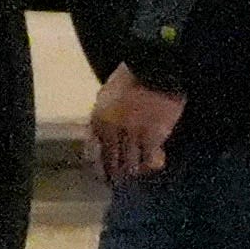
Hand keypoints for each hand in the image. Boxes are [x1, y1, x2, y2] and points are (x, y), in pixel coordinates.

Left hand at [89, 68, 185, 185]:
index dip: (98, 169)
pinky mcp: (153, 135)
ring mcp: (133, 134)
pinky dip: (152, 164)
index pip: (93, 154)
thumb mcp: (107, 94)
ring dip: (134, 172)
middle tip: (122, 182)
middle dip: (116, 175)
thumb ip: (103, 116)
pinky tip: (156, 162)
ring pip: (130, 165)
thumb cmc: (132, 76)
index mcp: (98, 120)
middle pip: (111, 163)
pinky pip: (150, 160)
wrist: (156, 66)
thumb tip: (100, 136)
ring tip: (139, 175)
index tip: (104, 177)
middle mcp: (112, 131)